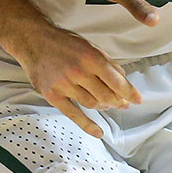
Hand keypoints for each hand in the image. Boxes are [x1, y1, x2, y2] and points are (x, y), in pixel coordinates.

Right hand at [6, 24, 139, 137]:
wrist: (33, 41)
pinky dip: (87, 125)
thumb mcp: (90, 46)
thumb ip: (107, 63)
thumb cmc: (63, 42)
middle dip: (118, 101)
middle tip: (123, 104)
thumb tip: (123, 80)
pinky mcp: (53, 95)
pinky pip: (73, 114)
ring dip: (103, 107)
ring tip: (107, 105)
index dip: (130, 93)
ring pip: (92, 104)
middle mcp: (78, 71)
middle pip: (107, 95)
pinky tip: (98, 132)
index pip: (117, 81)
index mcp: (91, 57)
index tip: (137, 100)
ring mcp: (64, 84)